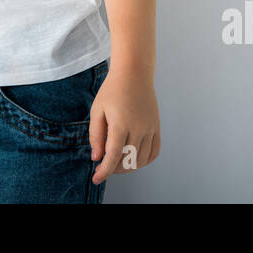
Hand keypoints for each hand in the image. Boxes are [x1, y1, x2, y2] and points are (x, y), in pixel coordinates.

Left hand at [88, 67, 159, 183]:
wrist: (134, 73)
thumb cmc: (112, 90)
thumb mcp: (97, 110)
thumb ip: (95, 135)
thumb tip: (97, 158)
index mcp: (120, 124)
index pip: (112, 156)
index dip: (104, 171)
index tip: (96, 179)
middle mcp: (138, 128)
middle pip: (127, 161)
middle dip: (114, 169)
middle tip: (103, 166)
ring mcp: (150, 128)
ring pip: (141, 160)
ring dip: (128, 167)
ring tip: (117, 161)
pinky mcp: (157, 127)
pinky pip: (154, 152)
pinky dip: (144, 160)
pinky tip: (134, 158)